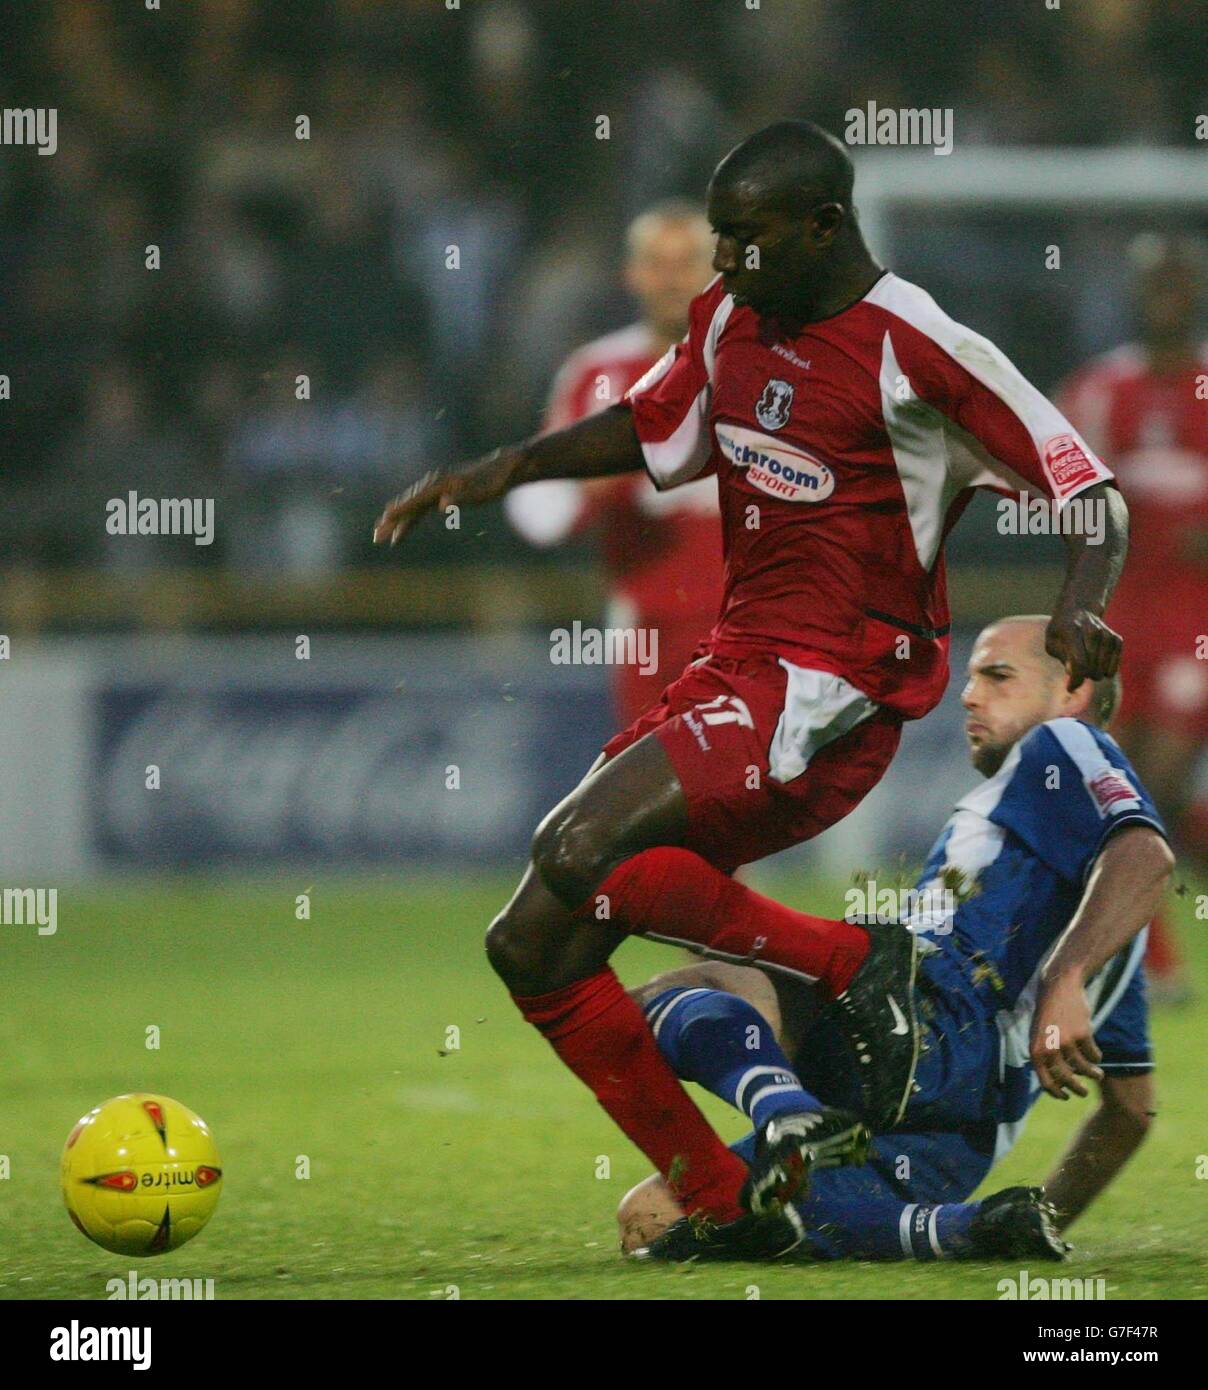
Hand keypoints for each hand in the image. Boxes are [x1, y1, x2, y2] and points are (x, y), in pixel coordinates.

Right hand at [372, 447, 523, 545]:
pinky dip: (410, 519)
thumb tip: (443, 506)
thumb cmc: (492, 481)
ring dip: (397, 521)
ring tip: (382, 536)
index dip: (400, 512)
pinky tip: (403, 529)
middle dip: (391, 521)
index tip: (384, 521)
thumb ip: (460, 497)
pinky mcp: (442, 492)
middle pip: (408, 504)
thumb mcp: (479, 491)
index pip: (415, 500)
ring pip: (412, 507)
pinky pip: (420, 508)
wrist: (503, 468)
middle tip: (375, 536)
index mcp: (440, 484)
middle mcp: (434, 484)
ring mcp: (437, 488)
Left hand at [1030, 973, 1102, 1099]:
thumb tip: (1056, 1084)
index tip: (1066, 1096)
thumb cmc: (1047, 1014)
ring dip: (1093, 1075)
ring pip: (1084, 1068)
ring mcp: (1066, 1041)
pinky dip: (1096, 1056)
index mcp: (1035, 1050)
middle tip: (1083, 1092)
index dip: (1057, 1093)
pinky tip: (1095, 1054)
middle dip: (1077, 1089)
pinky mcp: (1083, 1034)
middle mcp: (1049, 1048)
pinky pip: (1093, 1054)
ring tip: (1097, 1075)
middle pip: (1066, 1079)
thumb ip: (1044, 1056)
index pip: (1046, 1081)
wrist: (1058, 987)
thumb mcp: (1038, 1034)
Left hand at [1045, 608, 1121, 691]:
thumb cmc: (1061, 631)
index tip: (1070, 688)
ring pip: (1103, 670)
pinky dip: (1105, 671)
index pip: (1079, 662)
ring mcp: (1106, 635)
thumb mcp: (1052, 642)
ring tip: (1086, 665)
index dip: (1076, 680)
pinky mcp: (1117, 640)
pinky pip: (1113, 667)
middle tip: (1076, 669)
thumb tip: (1073, 672)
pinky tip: (1097, 666)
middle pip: (1092, 668)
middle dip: (1082, 675)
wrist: (1079, 610)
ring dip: (1093, 673)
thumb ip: (1062, 657)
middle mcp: (1092, 631)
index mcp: (1072, 631)